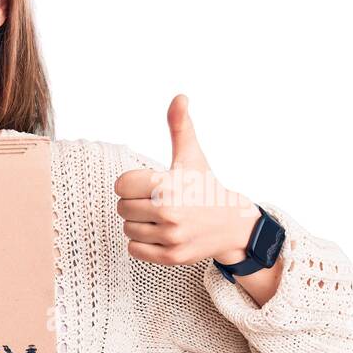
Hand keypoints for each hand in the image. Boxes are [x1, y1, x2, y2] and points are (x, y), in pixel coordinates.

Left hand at [114, 94, 261, 266]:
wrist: (232, 224)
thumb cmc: (205, 185)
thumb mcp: (192, 155)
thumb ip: (180, 126)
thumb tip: (180, 96)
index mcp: (168, 184)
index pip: (121, 185)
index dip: (132, 184)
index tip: (149, 184)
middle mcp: (169, 212)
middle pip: (122, 208)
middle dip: (136, 203)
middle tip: (158, 202)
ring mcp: (171, 237)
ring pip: (127, 229)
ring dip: (139, 224)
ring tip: (161, 218)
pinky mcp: (172, 257)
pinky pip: (134, 250)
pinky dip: (142, 243)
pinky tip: (161, 234)